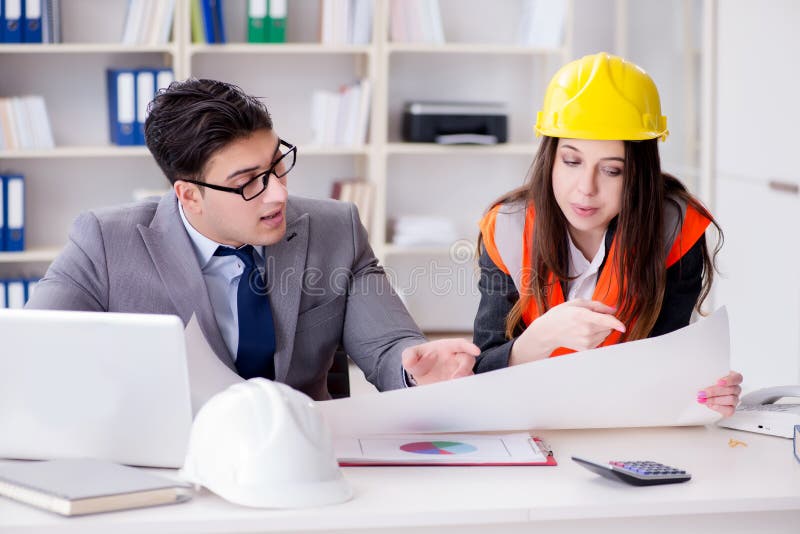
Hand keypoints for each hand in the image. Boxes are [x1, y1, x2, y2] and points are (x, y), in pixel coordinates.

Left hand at [402, 338, 479, 385]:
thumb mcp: (410, 355)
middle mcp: (456, 359)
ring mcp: (458, 372)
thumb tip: (409, 362)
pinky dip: (461, 392)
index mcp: (448, 347)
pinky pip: (463, 388)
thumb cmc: (418, 359)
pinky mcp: (457, 385)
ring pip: (469, 376)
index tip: (476, 351)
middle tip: (456, 379)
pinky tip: (453, 398)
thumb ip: (409, 356)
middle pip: (468, 361)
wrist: (419, 372)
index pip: (461, 344)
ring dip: (465, 383)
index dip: (469, 347)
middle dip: (465, 369)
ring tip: (455, 390)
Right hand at [510, 300, 625, 363]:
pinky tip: (584, 332)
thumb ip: (597, 305)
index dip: (616, 323)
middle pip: (608, 326)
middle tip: (590, 317)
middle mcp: (586, 330)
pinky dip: (597, 335)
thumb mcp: (576, 303)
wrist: (548, 332)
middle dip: (604, 321)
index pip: (604, 320)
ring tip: (585, 325)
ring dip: (601, 328)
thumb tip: (613, 309)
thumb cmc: (560, 315)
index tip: (623, 326)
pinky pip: (601, 340)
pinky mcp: (587, 348)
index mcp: (582, 316)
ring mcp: (586, 340)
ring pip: (606, 333)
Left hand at [697, 371, 742, 416]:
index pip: (737, 378)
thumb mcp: (707, 376)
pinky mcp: (731, 409)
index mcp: (732, 378)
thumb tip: (698, 375)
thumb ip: (707, 376)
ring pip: (731, 399)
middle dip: (715, 391)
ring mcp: (735, 399)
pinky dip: (719, 408)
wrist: (703, 395)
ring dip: (715, 400)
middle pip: (731, 389)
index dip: (729, 380)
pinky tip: (710, 405)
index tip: (718, 382)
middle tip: (703, 392)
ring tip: (703, 399)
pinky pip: (729, 410)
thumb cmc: (706, 383)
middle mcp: (735, 389)